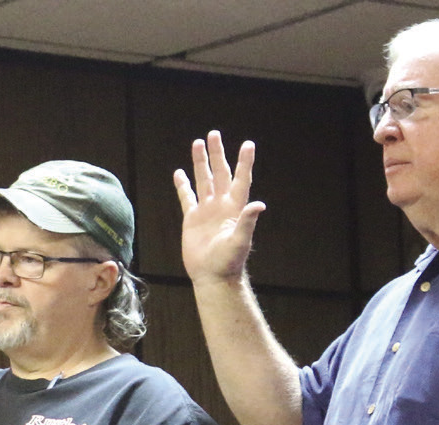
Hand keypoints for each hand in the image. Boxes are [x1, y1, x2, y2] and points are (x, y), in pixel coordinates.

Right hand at [173, 131, 265, 284]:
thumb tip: (259, 205)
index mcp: (234, 207)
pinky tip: (180, 173)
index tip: (248, 144)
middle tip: (214, 134)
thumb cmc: (229, 261)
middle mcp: (221, 205)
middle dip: (217, 154)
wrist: (212, 276)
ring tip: (197, 143)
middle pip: (220, 173)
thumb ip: (248, 222)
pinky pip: (187, 197)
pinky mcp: (192, 219)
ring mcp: (206, 211)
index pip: (241, 179)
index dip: (244, 162)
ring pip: (203, 180)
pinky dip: (183, 185)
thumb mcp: (240, 241)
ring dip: (201, 163)